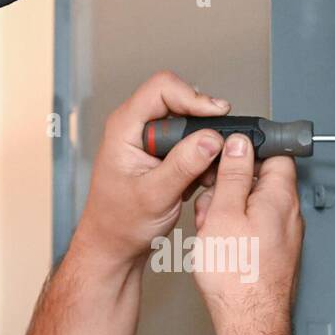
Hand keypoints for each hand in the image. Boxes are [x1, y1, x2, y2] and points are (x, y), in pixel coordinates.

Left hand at [75, 71, 230, 266]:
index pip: (162, 88)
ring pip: (189, 124)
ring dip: (205, 145)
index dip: (194, 97)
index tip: (217, 116)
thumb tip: (211, 138)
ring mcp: (149, 140)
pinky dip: (202, 159)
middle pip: (180, 102)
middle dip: (204, 125)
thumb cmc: (120, 224)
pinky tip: (200, 180)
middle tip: (220, 147)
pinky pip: (190, 143)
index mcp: (124, 128)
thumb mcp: (155, 195)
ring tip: (209, 171)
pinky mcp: (161, 154)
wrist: (114, 246)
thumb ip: (184, 165)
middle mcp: (136, 127)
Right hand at [192, 134, 303, 334]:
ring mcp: (284, 237)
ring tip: (211, 231)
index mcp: (280, 196)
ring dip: (228, 212)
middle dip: (230, 187)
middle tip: (211, 203)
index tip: (226, 158)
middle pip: (261, 181)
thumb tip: (239, 145)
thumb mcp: (223, 212)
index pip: (275, 154)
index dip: (248, 152)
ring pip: (253, 208)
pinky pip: (254, 231)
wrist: (248, 321)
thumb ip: (232, 174)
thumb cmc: (237, 275)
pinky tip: (220, 247)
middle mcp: (289, 215)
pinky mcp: (275, 255)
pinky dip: (235, 232)